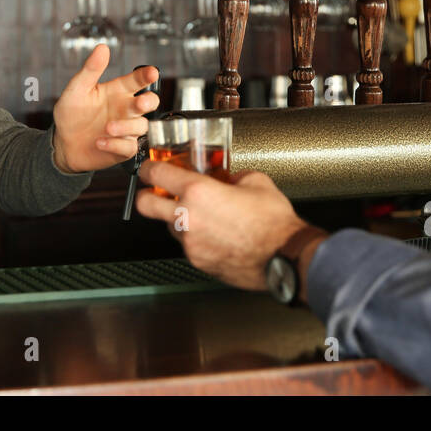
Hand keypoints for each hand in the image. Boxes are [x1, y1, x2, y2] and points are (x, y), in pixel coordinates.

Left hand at [51, 45, 158, 172]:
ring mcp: (126, 130)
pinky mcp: (123, 148)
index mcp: (117, 91)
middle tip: (140, 102)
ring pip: (141, 126)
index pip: (136, 80)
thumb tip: (102, 48)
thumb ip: (91, 70)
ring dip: (126, 127)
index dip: (146, 75)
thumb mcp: (76, 90)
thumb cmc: (72, 114)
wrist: (63, 144)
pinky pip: (129, 147)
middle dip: (148, 101)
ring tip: (108, 127)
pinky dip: (116, 144)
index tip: (152, 72)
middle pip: (149, 102)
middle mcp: (125, 109)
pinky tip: (100, 142)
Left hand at [135, 160, 308, 290]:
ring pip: (169, 226)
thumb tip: (228, 177)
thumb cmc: (273, 223)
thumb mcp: (255, 181)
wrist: (285, 256)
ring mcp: (191, 244)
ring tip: (201, 214)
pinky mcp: (198, 262)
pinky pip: (188, 245)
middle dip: (146, 195)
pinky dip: (195, 237)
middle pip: (145, 205)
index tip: (150, 168)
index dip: (149, 168)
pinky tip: (215, 233)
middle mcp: (188, 218)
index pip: (156, 174)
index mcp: (198, 192)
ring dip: (177, 218)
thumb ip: (232, 176)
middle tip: (155, 191)